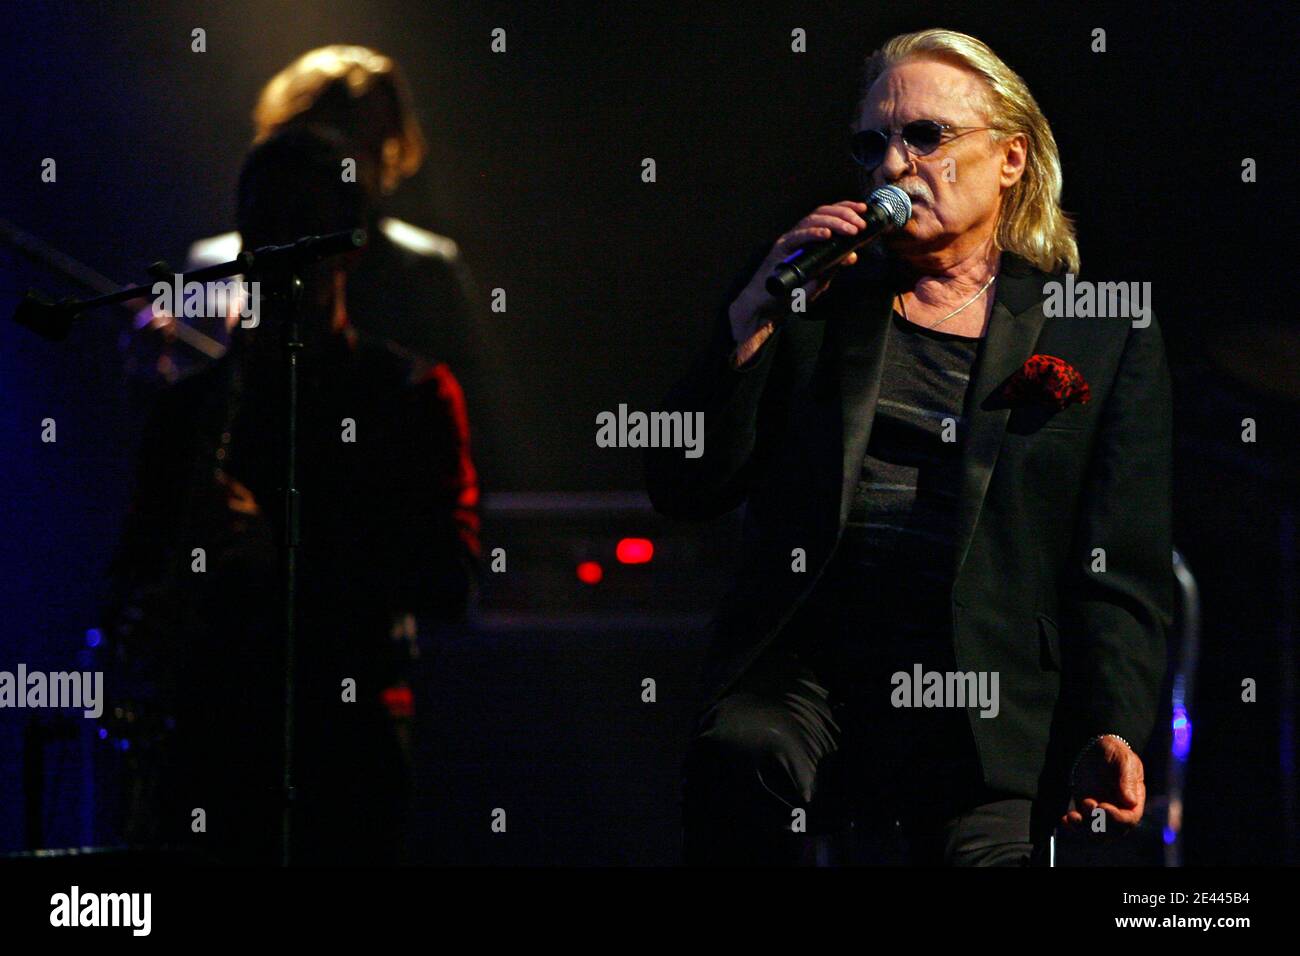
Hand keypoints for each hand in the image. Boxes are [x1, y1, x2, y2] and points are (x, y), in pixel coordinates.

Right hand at [728, 200, 869, 348]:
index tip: (863, 210)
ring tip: (851, 230)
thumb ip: (834, 265)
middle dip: (844, 214)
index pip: (828, 214)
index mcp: (808, 237)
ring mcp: (788, 241)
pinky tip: (827, 235)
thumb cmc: (790, 292)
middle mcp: (798, 234)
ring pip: (811, 220)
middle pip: (821, 213)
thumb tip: (853, 255)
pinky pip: (797, 237)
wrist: (767, 307)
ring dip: (834, 222)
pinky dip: (812, 234)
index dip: (846, 208)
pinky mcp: (779, 250)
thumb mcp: (820, 278)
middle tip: (860, 224)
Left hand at [1059, 735, 1145, 837]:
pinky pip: (1082, 826)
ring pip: (1096, 833)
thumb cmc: (1114, 751)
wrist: (1095, 747)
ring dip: (1083, 829)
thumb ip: (1127, 779)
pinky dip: (1073, 827)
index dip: (1116, 818)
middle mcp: (1119, 811)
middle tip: (1088, 803)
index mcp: (1133, 801)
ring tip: (1072, 816)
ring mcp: (1102, 813)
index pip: (1129, 820)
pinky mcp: (1086, 810)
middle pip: (1112, 831)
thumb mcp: (1123, 759)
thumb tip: (1130, 801)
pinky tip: (1064, 820)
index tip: (1102, 807)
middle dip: (1098, 824)